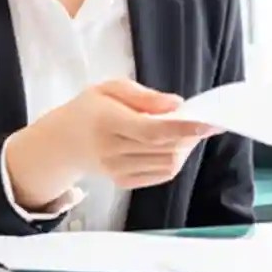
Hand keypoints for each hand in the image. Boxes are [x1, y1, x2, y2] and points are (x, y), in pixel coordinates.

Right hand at [54, 79, 219, 189]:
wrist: (63, 142)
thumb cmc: (91, 109)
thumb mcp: (111, 88)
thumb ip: (145, 95)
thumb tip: (177, 105)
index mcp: (108, 122)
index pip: (152, 131)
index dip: (184, 128)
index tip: (209, 123)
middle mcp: (111, 150)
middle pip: (165, 149)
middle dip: (190, 136)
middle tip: (199, 121)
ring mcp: (117, 170)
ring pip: (167, 165)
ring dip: (184, 148)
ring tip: (183, 131)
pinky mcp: (123, 182)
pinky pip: (161, 175)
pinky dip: (174, 160)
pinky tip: (171, 146)